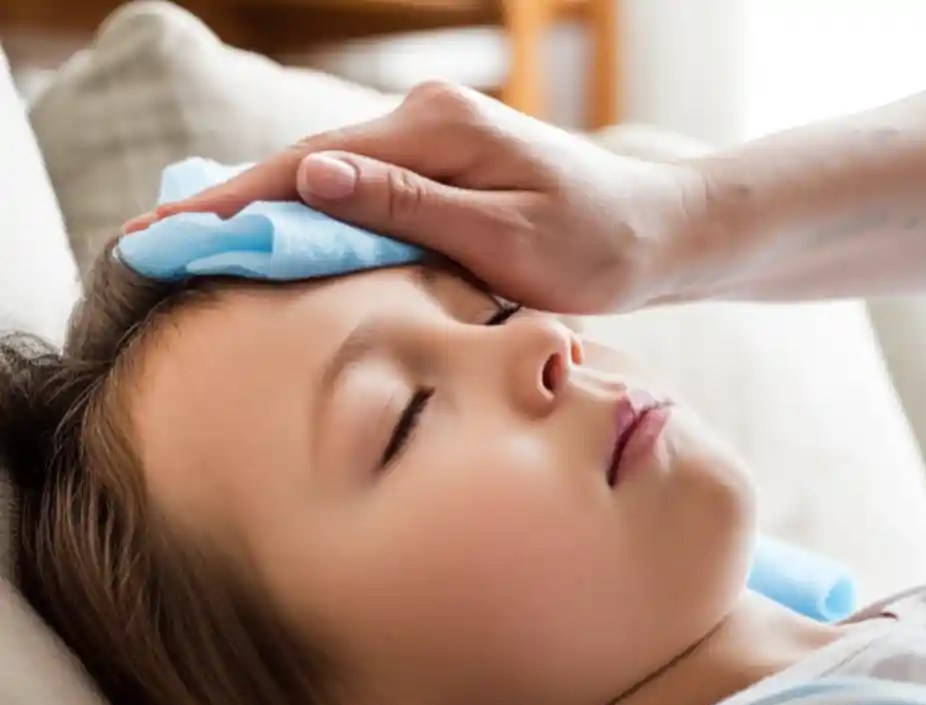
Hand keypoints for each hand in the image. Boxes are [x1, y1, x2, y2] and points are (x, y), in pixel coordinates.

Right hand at [125, 82, 709, 313]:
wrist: (660, 234)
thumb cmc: (598, 246)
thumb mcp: (505, 239)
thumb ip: (408, 209)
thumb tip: (309, 176)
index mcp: (437, 130)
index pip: (309, 167)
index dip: (230, 202)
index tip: (161, 231)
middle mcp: (428, 120)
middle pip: (307, 165)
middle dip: (230, 204)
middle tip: (148, 242)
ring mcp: (437, 139)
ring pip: (331, 177)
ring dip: (266, 210)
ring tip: (192, 243)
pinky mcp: (447, 165)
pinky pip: (365, 190)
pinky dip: (316, 216)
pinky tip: (277, 236)